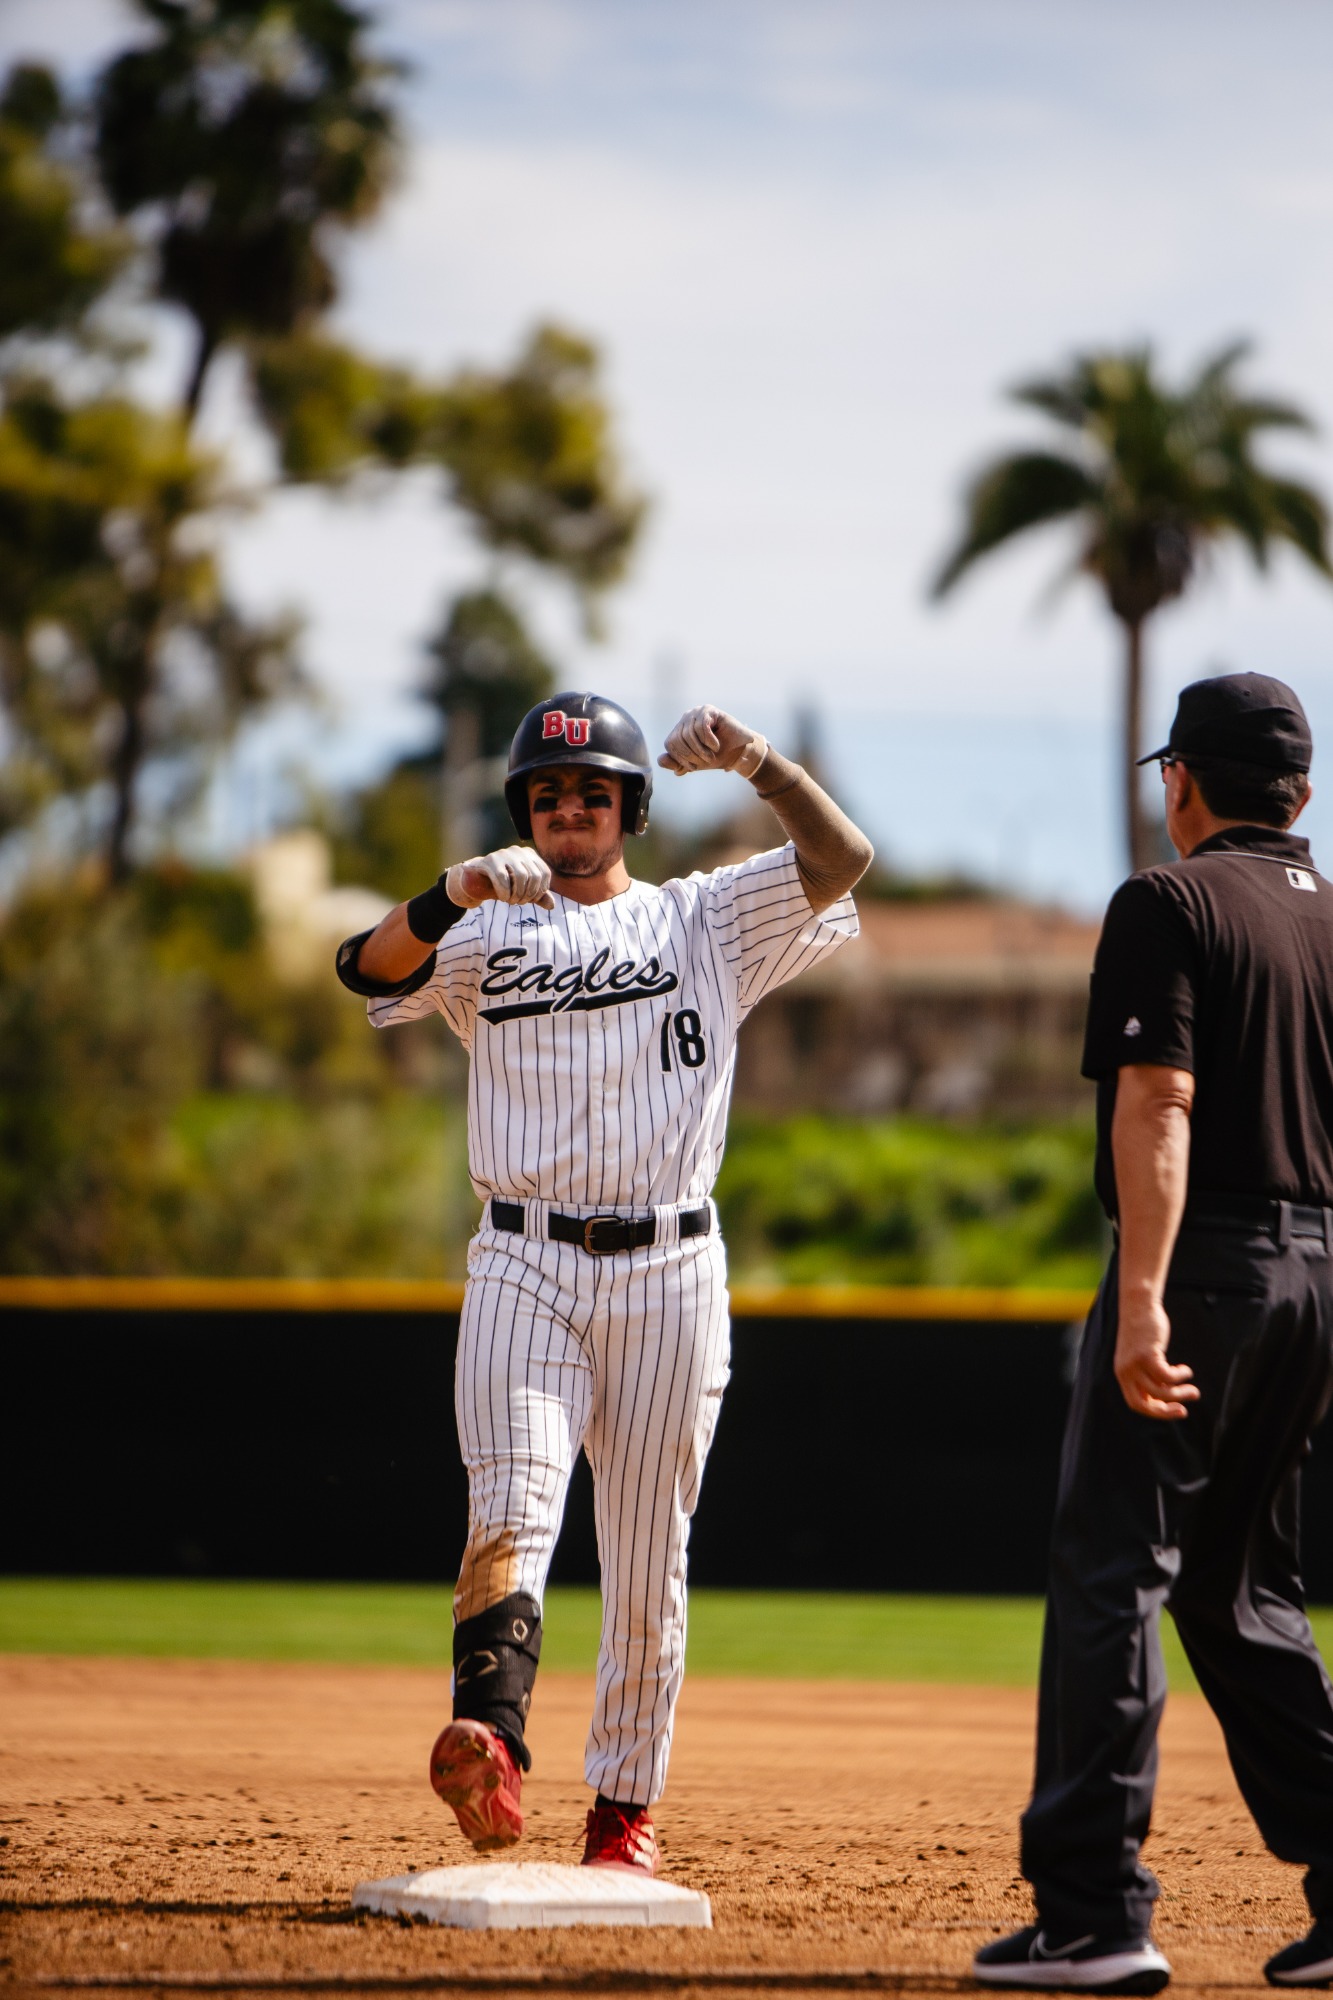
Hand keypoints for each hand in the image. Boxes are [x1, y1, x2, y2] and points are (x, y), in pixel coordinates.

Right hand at [446, 846, 554, 909]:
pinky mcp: (490, 860)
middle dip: (528, 895)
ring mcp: (504, 854)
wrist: (476, 881)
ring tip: (511, 901)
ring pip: (520, 876)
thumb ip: (538, 896)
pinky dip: (505, 892)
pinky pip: (503, 878)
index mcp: (530, 854)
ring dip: (517, 894)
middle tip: (519, 902)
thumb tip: (552, 905)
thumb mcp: (522, 890)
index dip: (540, 891)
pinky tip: (503, 898)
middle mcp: (518, 850)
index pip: (545, 873)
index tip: (531, 900)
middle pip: (534, 876)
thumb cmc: (502, 885)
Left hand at [659, 705, 767, 778]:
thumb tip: (660, 760)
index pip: (670, 743)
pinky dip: (708, 740)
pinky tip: (716, 745)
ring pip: (690, 733)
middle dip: (692, 754)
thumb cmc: (715, 756)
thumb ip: (677, 763)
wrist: (737, 753)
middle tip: (705, 761)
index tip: (692, 767)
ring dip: (702, 749)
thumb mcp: (694, 763)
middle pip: (678, 738)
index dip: (680, 757)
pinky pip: (702, 726)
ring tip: (712, 755)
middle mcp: (686, 718)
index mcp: (680, 729)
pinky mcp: (709, 710)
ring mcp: (697, 712)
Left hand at [1114, 1294, 1198, 1419]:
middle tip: (1184, 1411)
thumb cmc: (1143, 1331)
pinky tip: (1186, 1370)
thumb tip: (1168, 1394)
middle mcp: (1125, 1372)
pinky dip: (1179, 1376)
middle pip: (1144, 1404)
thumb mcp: (1142, 1356)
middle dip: (1165, 1412)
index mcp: (1122, 1374)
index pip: (1136, 1404)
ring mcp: (1134, 1364)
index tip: (1174, 1409)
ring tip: (1193, 1391)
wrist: (1138, 1305)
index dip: (1155, 1411)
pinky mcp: (1146, 1354)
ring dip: (1180, 1394)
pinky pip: (1166, 1376)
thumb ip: (1150, 1374)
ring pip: (1160, 1391)